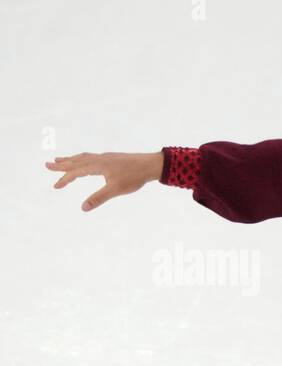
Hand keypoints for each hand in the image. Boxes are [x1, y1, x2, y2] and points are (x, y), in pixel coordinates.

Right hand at [45, 151, 164, 211]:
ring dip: (71, 160)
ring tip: (61, 160)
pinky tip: (85, 162)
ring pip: (83, 157)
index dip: (65, 179)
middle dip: (61, 164)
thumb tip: (83, 208)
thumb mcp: (115, 189)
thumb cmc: (134, 177)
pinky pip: (91, 157)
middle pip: (76, 161)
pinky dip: (83, 159)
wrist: (150, 165)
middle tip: (47, 165)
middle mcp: (98, 159)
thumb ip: (98, 198)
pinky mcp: (111, 158)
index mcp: (97, 165)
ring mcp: (105, 157)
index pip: (76, 172)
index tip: (55, 186)